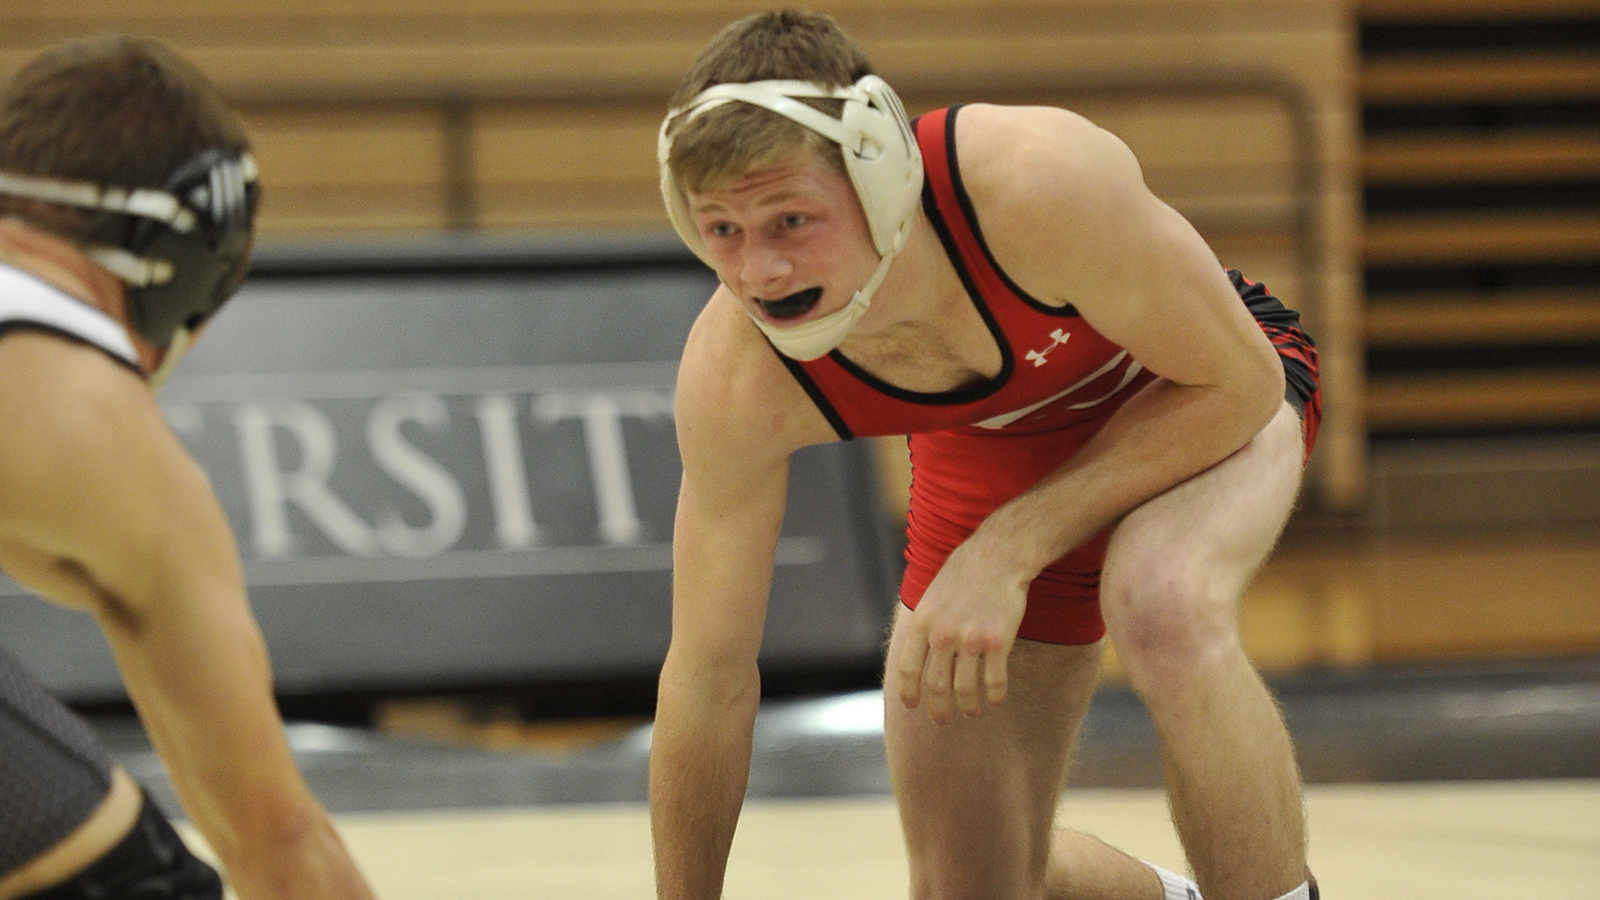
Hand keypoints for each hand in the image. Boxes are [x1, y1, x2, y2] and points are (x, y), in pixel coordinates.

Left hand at [890, 538, 1028, 723]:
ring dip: (968, 707)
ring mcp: (971, 640)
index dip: (909, 693)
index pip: (908, 669)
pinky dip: (994, 696)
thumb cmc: (965, 573)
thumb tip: (920, 652)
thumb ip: (926, 625)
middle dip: (938, 709)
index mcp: (923, 623)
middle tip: (942, 721)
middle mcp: (943, 635)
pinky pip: (994, 681)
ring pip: (965, 689)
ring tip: (973, 712)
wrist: (998, 556)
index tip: (912, 707)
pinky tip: (995, 700)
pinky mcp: (998, 642)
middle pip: (935, 686)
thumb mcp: (932, 595)